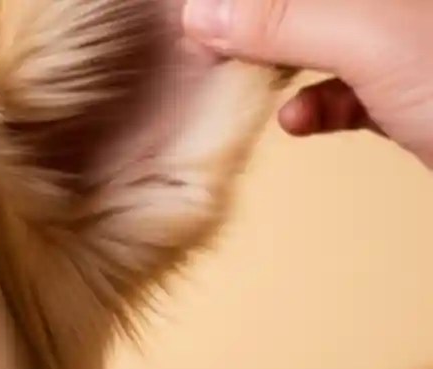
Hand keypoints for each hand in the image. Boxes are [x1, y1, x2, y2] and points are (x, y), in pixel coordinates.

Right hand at [183, 0, 432, 167]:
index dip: (238, 0)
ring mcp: (404, 50)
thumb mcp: (369, 41)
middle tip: (204, 51)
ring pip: (323, 45)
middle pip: (300, 11)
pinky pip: (348, 92)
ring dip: (278, 68)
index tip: (193, 19)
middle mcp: (395, 6)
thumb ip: (281, 20)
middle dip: (252, 27)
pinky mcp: (412, 97)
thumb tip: (197, 14)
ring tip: (240, 87)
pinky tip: (296, 121)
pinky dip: (315, 106)